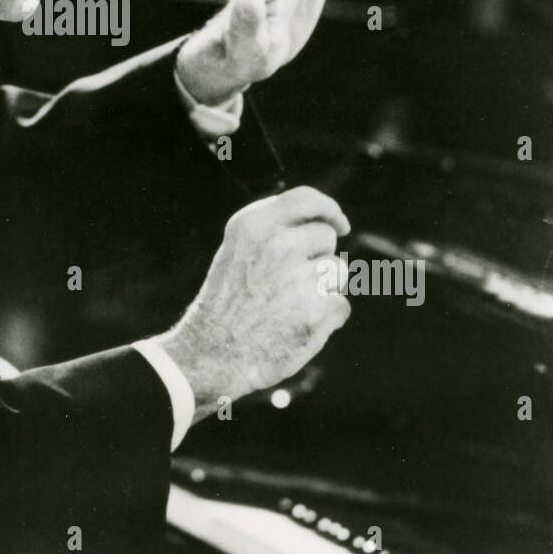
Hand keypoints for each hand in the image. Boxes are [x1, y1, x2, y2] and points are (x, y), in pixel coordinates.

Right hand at [156, 186, 350, 419]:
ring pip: (338, 272)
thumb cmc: (226, 301)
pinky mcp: (316, 312)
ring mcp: (298, 278)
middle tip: (288, 283)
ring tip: (289, 306)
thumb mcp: (238, 250)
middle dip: (317, 257)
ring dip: (324, 288)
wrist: (211, 354)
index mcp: (253, 225)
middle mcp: (277, 245)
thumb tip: (327, 224)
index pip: (306, 199)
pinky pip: (341, 306)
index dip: (329, 209)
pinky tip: (298, 327)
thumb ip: (274, 230)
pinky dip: (327, 318)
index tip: (340, 224)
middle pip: (326, 237)